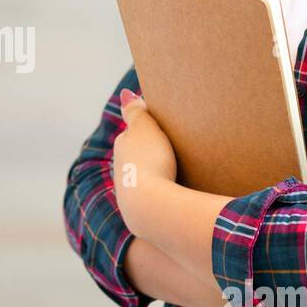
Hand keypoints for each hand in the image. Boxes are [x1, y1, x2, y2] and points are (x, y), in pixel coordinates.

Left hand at [112, 89, 177, 220]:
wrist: (151, 206)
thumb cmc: (149, 162)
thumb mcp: (143, 128)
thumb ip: (136, 111)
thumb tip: (125, 94)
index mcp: (121, 148)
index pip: (135, 133)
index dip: (152, 130)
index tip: (167, 128)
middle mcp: (121, 171)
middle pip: (141, 157)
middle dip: (156, 153)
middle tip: (179, 149)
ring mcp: (131, 193)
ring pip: (149, 178)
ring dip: (162, 174)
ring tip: (185, 171)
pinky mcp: (145, 211)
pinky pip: (158, 197)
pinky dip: (166, 192)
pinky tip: (181, 193)